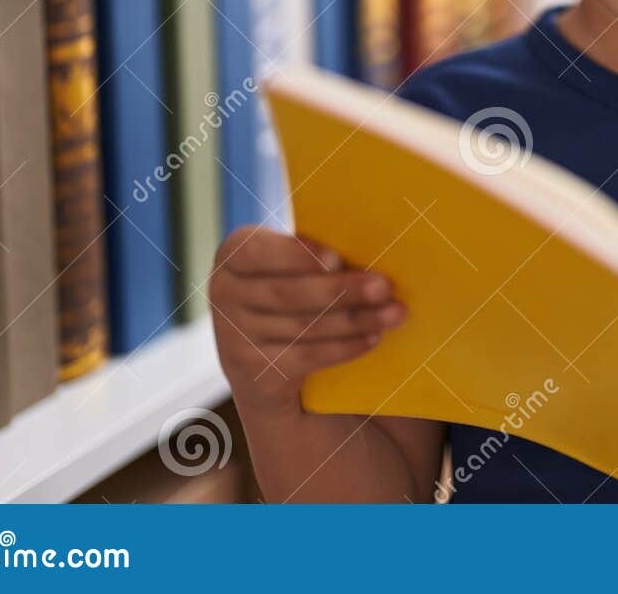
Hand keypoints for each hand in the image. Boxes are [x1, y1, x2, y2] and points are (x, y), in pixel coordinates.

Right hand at [208, 225, 406, 415]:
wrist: (268, 364)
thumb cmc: (297, 293)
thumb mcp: (293, 268)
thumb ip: (317, 256)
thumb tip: (372, 246)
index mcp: (233, 255)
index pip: (257, 252)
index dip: (296, 255)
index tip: (336, 258)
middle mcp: (222, 294)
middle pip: (288, 293)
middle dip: (343, 290)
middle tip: (385, 286)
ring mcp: (232, 336)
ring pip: (302, 326)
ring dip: (355, 320)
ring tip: (395, 313)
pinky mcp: (251, 371)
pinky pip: (305, 357)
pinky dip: (344, 347)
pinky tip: (373, 338)